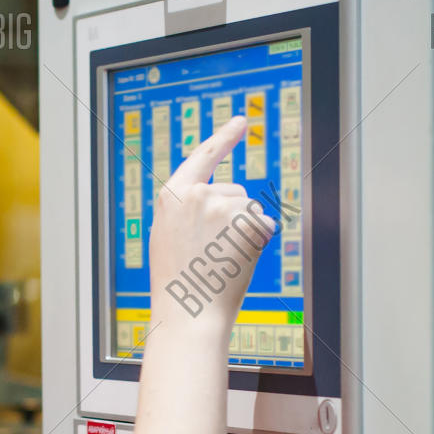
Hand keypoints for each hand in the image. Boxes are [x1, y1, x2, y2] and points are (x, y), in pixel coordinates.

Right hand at [148, 115, 277, 332]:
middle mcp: (198, 193)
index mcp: (173, 195)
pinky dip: (259, 242)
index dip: (225, 137)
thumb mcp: (169, 235)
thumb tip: (221, 196)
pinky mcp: (248, 221)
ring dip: (245, 232)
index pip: (203, 156)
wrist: (190, 312)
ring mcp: (224, 205)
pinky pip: (264, 226)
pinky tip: (238, 260)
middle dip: (233, 216)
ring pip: (250, 210)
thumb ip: (189, 208)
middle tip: (212, 253)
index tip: (242, 121)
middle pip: (234, 191)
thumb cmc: (178, 282)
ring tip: (221, 260)